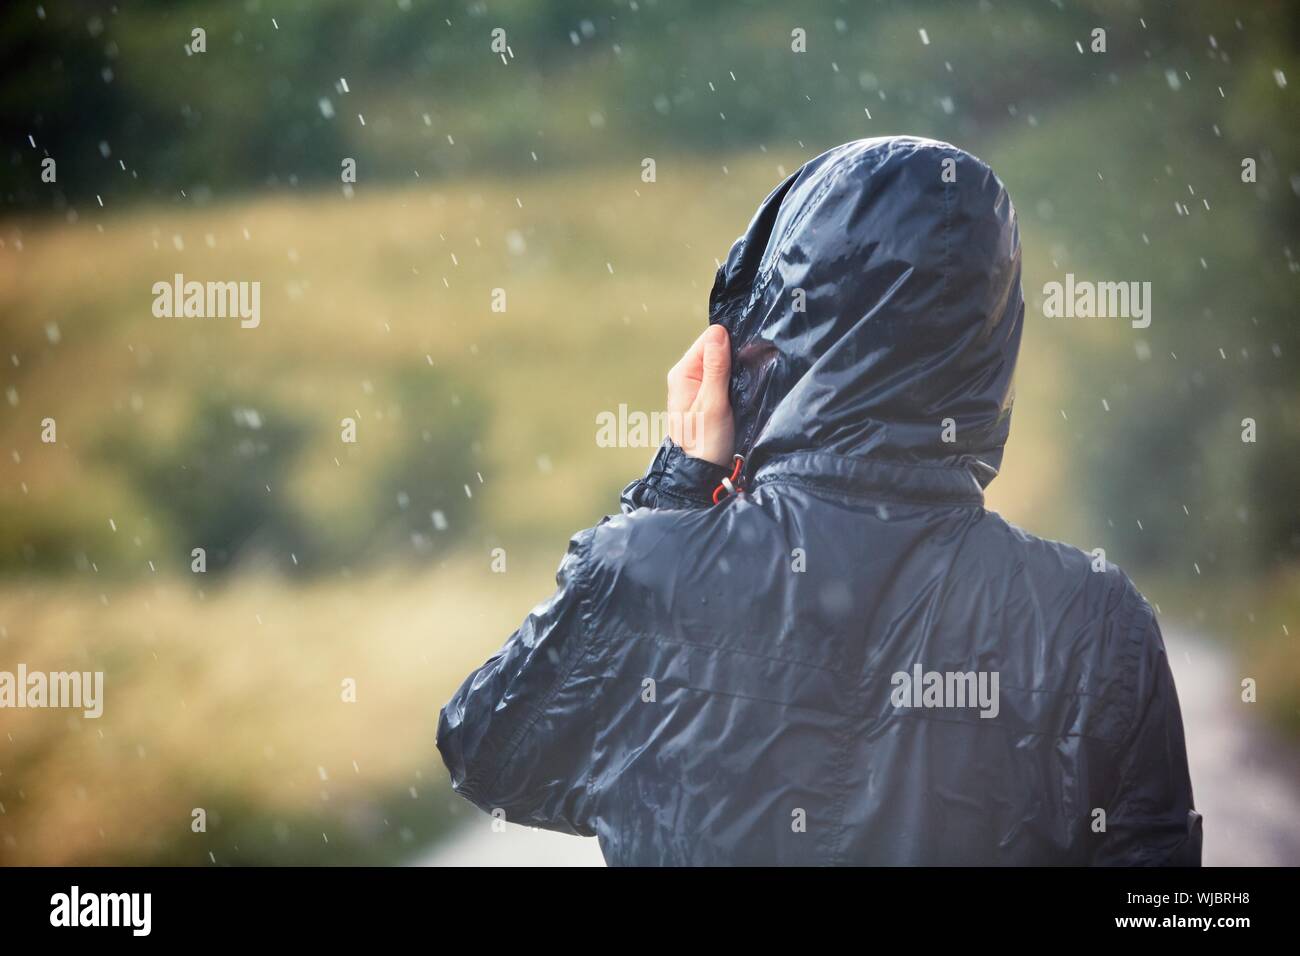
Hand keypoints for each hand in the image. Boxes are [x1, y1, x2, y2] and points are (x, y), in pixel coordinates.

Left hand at [666, 324, 734, 466]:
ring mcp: (697, 386)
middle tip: (743, 379)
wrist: (700, 472)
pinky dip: (734, 382)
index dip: (729, 345)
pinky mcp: (708, 396)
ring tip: (741, 389)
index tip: (742, 362)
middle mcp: (687, 375)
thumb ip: (716, 367)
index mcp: (683, 373)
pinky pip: (723, 378)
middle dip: (733, 358)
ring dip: (735, 371)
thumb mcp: (713, 403)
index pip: (709, 339)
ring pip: (722, 364)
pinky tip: (739, 393)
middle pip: (716, 349)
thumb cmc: (704, 442)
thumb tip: (718, 332)